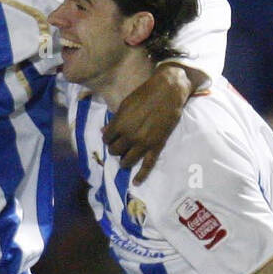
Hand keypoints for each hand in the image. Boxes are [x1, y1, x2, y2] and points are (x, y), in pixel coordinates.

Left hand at [103, 64, 190, 182]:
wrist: (169, 91)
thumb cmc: (145, 93)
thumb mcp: (125, 104)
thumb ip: (115, 120)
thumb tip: (103, 132)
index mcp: (120, 124)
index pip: (107, 139)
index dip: (108, 139)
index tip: (112, 137)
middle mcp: (129, 136)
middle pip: (115, 151)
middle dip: (115, 149)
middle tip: (119, 146)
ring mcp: (143, 143)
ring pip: (127, 161)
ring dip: (123, 162)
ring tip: (124, 160)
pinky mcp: (156, 146)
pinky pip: (147, 165)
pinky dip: (141, 176)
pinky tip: (136, 182)